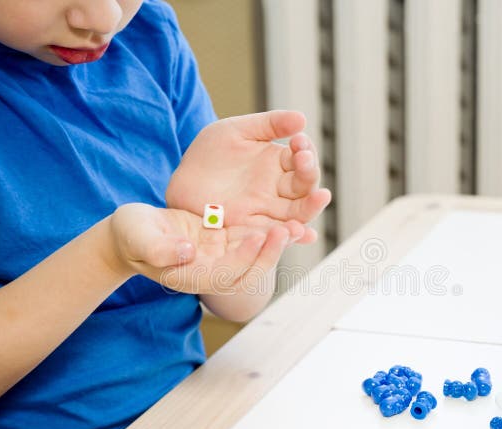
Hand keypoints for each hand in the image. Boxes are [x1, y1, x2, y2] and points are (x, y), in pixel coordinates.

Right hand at [109, 203, 290, 294]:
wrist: (134, 231)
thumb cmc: (130, 235)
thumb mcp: (139, 238)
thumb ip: (159, 248)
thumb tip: (186, 252)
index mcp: (193, 277)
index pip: (225, 275)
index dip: (243, 259)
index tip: (257, 237)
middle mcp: (213, 272)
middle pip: (249, 271)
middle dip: (269, 254)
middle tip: (287, 230)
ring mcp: (221, 257)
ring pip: (256, 255)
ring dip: (276, 243)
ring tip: (295, 222)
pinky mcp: (226, 240)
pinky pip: (253, 237)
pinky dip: (270, 229)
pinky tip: (287, 213)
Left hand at [165, 110, 330, 243]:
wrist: (180, 180)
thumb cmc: (208, 154)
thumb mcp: (237, 131)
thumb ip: (269, 124)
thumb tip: (302, 118)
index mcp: (278, 163)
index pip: (302, 159)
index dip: (305, 151)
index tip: (299, 142)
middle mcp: (278, 189)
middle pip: (305, 187)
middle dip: (310, 175)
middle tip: (304, 161)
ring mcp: (266, 210)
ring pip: (298, 213)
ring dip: (311, 207)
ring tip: (320, 197)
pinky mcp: (251, 229)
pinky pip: (275, 234)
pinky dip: (293, 237)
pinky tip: (303, 234)